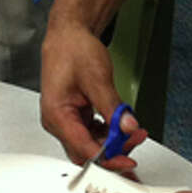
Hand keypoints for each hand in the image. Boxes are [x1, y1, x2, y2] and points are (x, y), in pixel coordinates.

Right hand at [39, 20, 145, 170]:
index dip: (107, 157)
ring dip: (113, 140)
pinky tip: (121, 124)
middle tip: (135, 138)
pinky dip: (109, 131)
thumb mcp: (97, 78)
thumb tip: (127, 127)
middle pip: (86, 150)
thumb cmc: (73, 50)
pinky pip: (92, 132)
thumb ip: (113, 106)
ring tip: (132, 129)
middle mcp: (57, 121)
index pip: (82, 148)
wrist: (68, 34)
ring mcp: (66, 119)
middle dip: (113, 149)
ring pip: (91, 143)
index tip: (127, 158)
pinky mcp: (75, 114)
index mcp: (56, 114)